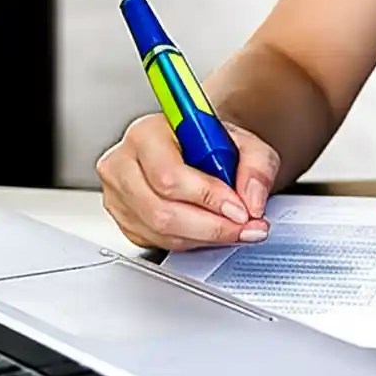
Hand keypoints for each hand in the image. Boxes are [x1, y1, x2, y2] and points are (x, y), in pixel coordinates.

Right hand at [96, 114, 279, 250]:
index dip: (207, 198)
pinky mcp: (123, 219)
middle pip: (161, 211)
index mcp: (147, 133)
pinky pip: (157, 242)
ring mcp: (118, 194)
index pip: (169, 174)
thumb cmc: (211, 143)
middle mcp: (124, 162)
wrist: (197, 148)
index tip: (240, 210)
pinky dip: (191, 242)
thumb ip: (257, 166)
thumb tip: (251, 200)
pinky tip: (209, 229)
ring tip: (234, 229)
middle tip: (245, 227)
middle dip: (211, 226)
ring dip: (205, 237)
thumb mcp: (246, 143)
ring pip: (161, 232)